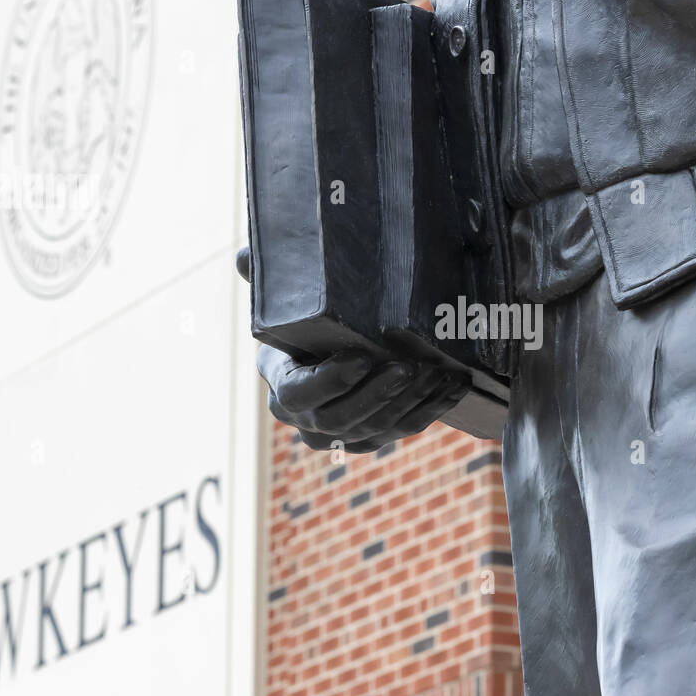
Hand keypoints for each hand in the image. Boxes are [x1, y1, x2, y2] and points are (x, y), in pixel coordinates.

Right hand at [238, 248, 469, 452]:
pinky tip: (453, 384)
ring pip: (378, 428)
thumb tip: (242, 257)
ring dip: (411, 401)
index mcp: (283, 385)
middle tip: (408, 366)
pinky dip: (432, 408)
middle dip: (379, 394)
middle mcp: (308, 418)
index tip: (360, 356)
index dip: (330, 380)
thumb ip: (268, 282)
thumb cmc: (313, 323)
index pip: (300, 394)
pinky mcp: (374, 438)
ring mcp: (342, 434)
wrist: (338, 353)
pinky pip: (404, 429)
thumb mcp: (290, 302)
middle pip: (341, 419)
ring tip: (437, 372)